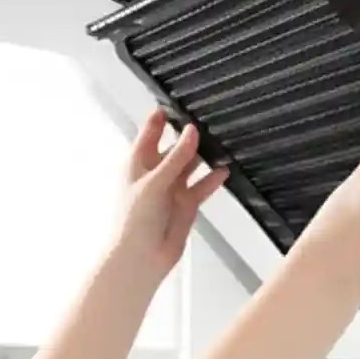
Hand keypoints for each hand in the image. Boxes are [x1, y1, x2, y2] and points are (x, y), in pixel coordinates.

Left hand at [115, 110, 229, 279]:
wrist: (141, 257)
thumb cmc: (135, 219)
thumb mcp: (154, 182)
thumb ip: (176, 157)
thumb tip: (192, 131)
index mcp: (138, 162)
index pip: (150, 133)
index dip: (162, 118)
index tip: (176, 101)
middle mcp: (155, 172)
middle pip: (175, 147)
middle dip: (189, 135)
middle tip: (209, 118)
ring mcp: (172, 188)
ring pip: (191, 166)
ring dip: (204, 156)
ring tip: (222, 142)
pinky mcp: (186, 204)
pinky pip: (202, 186)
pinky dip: (212, 179)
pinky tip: (225, 170)